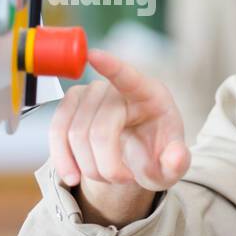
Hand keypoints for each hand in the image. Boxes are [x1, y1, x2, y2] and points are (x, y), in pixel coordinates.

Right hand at [49, 48, 189, 192]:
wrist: (136, 157)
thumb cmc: (156, 155)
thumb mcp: (172, 165)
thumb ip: (178, 164)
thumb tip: (176, 157)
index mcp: (151, 94)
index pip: (130, 78)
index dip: (112, 67)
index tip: (94, 55)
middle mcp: (117, 88)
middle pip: (100, 130)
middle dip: (108, 166)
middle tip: (123, 180)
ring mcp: (90, 94)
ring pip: (74, 134)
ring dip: (88, 167)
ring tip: (108, 176)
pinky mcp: (69, 106)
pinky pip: (56, 132)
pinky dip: (62, 159)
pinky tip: (73, 175)